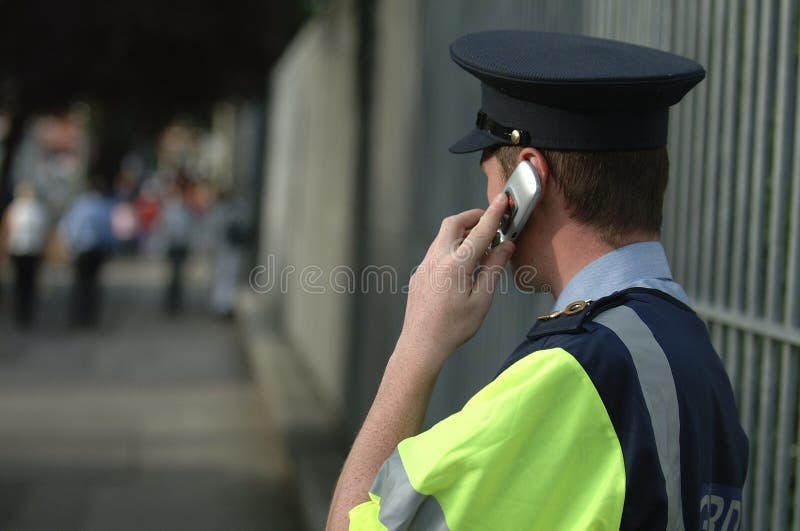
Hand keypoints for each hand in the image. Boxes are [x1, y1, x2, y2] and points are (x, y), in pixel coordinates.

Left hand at [396, 193, 514, 370]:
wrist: (421, 345)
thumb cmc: (453, 327)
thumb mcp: (482, 300)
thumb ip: (494, 268)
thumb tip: (506, 246)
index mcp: (456, 265)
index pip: (480, 232)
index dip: (494, 214)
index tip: (503, 200)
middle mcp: (437, 259)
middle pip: (454, 223)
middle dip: (473, 217)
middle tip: (491, 222)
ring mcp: (425, 265)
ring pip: (443, 237)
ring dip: (462, 233)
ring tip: (481, 247)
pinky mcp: (420, 274)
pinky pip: (437, 251)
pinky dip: (453, 248)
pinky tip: (464, 265)